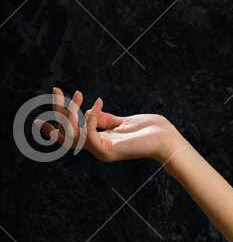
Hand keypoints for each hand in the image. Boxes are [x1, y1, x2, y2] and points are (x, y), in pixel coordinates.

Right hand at [41, 86, 180, 164]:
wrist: (168, 139)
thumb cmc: (150, 130)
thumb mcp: (123, 121)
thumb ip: (104, 119)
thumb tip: (88, 110)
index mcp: (99, 142)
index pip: (70, 133)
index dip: (57, 117)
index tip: (57, 94)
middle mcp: (96, 148)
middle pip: (65, 134)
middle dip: (58, 112)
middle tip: (56, 90)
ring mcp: (100, 151)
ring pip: (73, 135)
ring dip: (70, 114)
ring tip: (77, 94)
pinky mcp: (107, 151)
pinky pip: (89, 134)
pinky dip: (90, 117)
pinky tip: (98, 103)